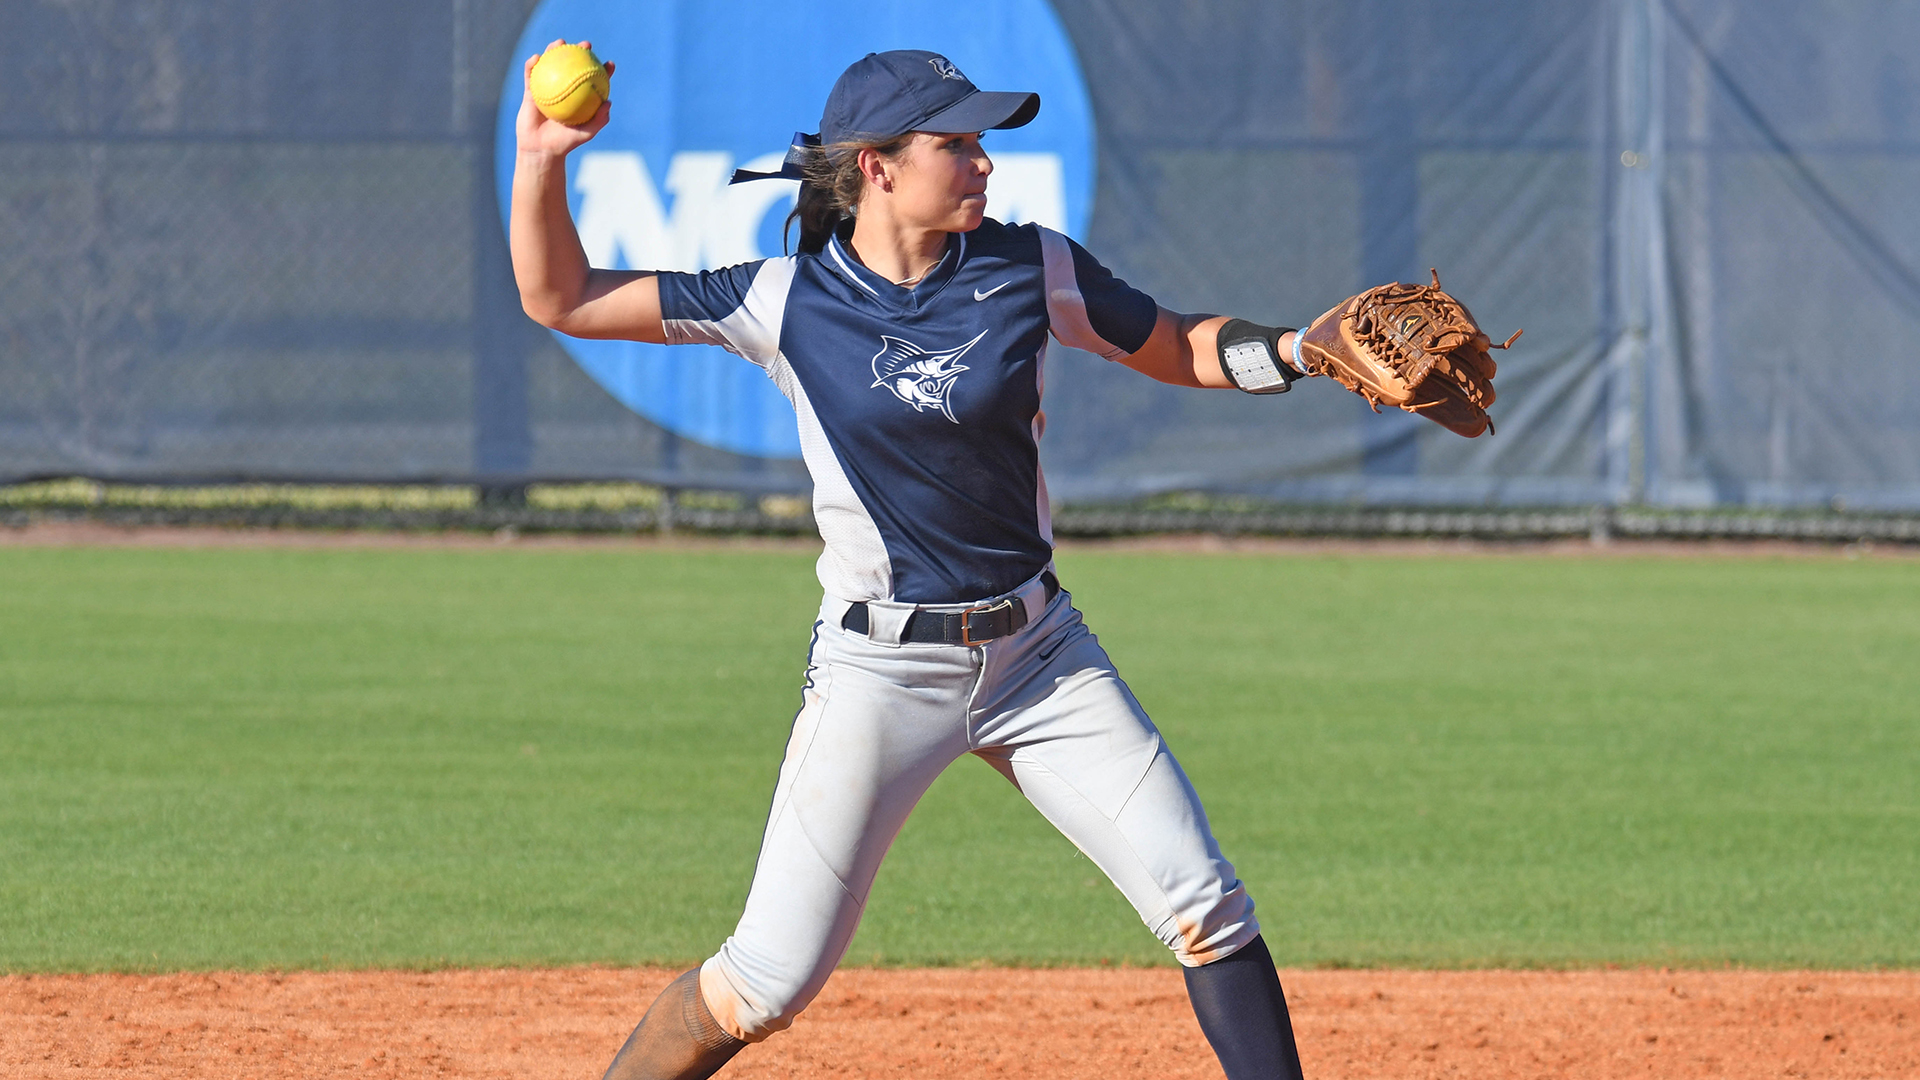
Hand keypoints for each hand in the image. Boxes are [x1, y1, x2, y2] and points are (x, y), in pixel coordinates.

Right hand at [514, 39, 614, 156]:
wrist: (541, 149)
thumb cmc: (565, 143)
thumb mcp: (586, 133)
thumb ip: (599, 119)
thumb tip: (608, 101)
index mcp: (579, 99)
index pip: (593, 81)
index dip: (603, 71)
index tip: (610, 64)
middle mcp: (565, 90)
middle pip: (573, 66)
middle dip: (581, 52)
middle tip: (586, 45)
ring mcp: (548, 89)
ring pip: (552, 65)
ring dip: (555, 50)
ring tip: (560, 42)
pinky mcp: (531, 92)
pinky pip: (531, 75)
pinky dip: (532, 65)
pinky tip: (536, 57)